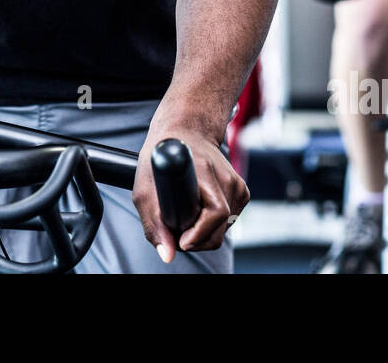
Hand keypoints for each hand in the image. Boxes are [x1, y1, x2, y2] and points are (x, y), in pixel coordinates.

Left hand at [133, 116, 248, 262]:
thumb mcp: (145, 190)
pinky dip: (215, 224)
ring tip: (186, 217)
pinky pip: (230, 220)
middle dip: (197, 239)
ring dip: (205, 232)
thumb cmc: (162, 161)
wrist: (184, 133)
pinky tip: (201, 210)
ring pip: (226, 227)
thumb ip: (154, 225)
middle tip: (176, 234)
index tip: (181, 239)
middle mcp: (227, 177)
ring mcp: (237, 183)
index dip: (198, 233)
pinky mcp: (242, 190)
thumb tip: (167, 254)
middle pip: (220, 228)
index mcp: (205, 170)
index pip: (215, 213)